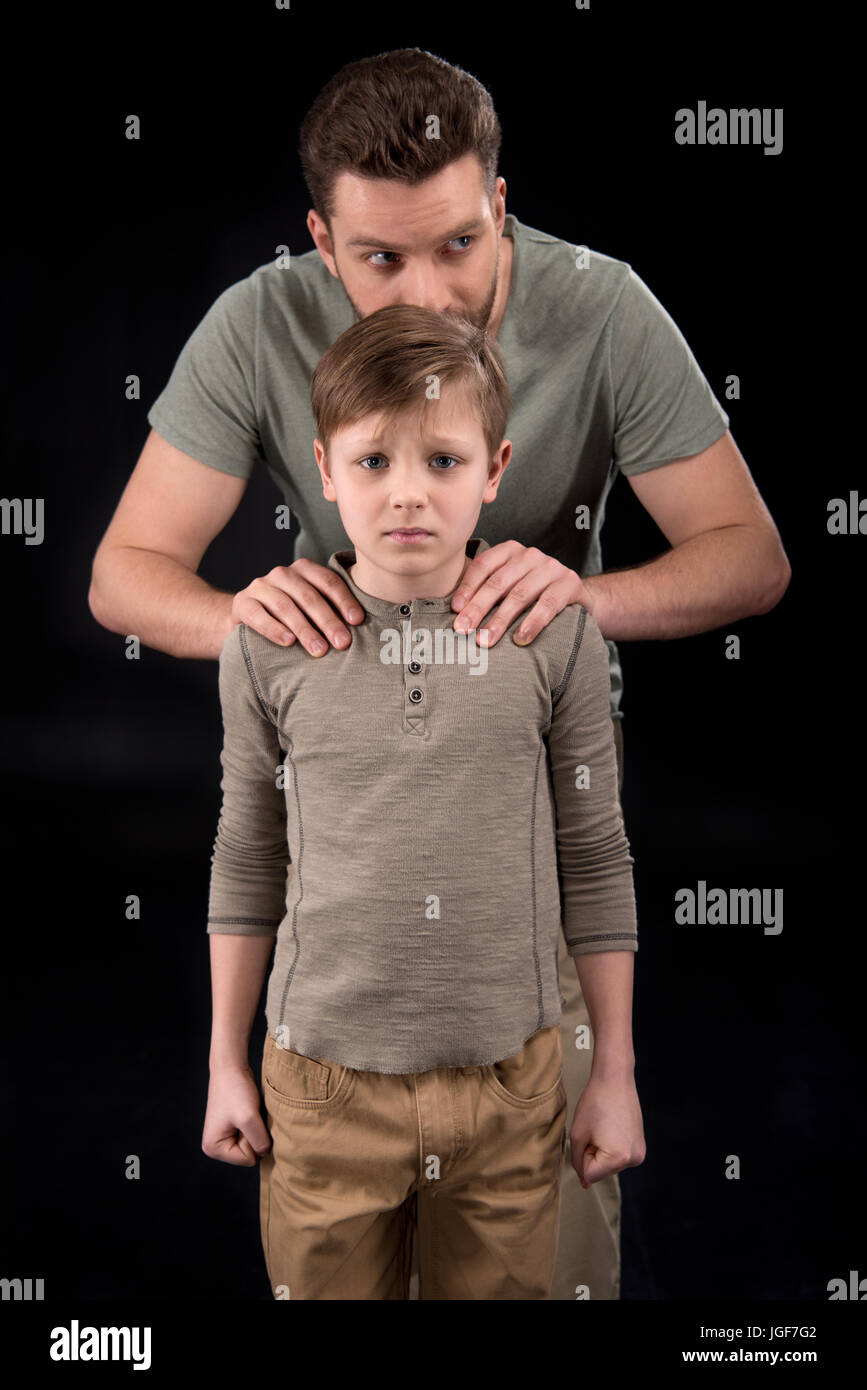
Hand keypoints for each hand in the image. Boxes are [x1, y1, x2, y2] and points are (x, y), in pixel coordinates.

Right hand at [202, 1062, 272, 1166]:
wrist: (231, 1066)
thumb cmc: (236, 1090)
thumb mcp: (249, 1118)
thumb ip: (259, 1141)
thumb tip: (266, 1152)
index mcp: (214, 1148)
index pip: (248, 1160)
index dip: (254, 1140)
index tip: (246, 1120)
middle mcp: (216, 1146)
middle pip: (250, 1153)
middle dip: (255, 1134)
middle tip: (249, 1114)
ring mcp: (224, 1136)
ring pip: (253, 1143)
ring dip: (256, 1127)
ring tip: (249, 1111)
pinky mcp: (233, 1127)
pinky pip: (253, 1133)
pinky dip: (256, 1122)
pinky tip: (250, 1110)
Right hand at [230, 559, 365, 654]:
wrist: (244, 619)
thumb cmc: (288, 617)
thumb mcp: (309, 608)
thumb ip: (330, 610)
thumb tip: (362, 627)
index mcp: (303, 570)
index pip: (328, 581)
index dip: (344, 600)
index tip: (357, 621)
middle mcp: (282, 574)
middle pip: (308, 595)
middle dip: (328, 620)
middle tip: (343, 643)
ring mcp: (260, 587)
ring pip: (285, 606)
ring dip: (305, 629)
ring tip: (319, 649)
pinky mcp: (242, 603)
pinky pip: (258, 615)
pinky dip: (274, 629)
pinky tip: (288, 642)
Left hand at [450, 542, 594, 647]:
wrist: (576, 597)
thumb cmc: (533, 595)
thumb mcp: (510, 587)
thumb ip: (488, 593)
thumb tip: (456, 615)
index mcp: (511, 551)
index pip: (484, 566)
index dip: (467, 588)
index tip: (455, 610)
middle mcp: (531, 555)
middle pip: (498, 582)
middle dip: (478, 608)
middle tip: (462, 630)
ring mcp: (552, 568)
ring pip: (520, 595)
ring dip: (500, 621)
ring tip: (485, 641)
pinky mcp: (570, 583)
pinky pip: (548, 605)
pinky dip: (532, 623)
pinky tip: (520, 639)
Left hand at [568, 1074, 645, 1187]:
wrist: (615, 1080)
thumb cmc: (594, 1103)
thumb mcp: (577, 1135)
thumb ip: (578, 1162)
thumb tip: (585, 1183)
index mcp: (617, 1158)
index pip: (589, 1175)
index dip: (582, 1155)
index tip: (589, 1135)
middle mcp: (633, 1160)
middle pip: (600, 1172)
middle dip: (593, 1154)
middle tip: (597, 1129)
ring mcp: (639, 1154)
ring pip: (609, 1165)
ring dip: (601, 1151)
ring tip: (605, 1126)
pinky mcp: (641, 1147)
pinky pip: (618, 1157)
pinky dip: (611, 1147)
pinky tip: (612, 1127)